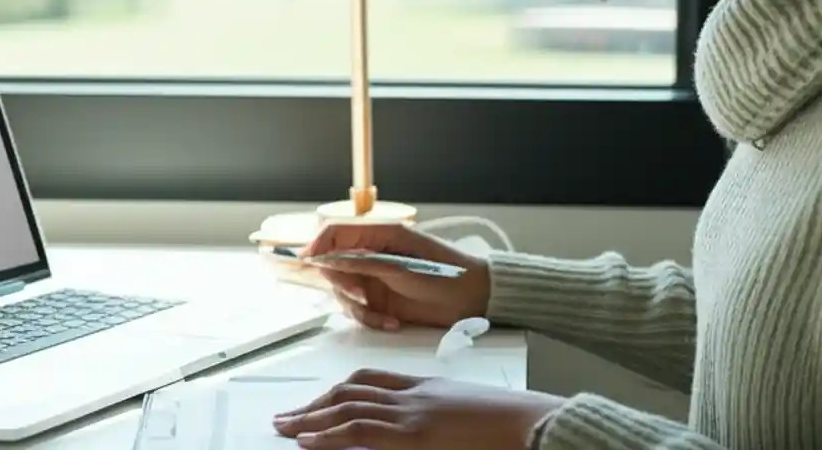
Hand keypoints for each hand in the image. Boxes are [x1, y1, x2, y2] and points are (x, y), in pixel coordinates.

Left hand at [273, 369, 563, 449]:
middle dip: (314, 404)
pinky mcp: (415, 436)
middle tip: (286, 417)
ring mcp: (413, 414)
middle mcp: (414, 396)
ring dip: (310, 419)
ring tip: (284, 428)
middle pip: (351, 392)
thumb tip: (418, 432)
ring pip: (347, 410)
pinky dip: (329, 434)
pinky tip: (308, 440)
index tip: (316, 401)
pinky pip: (360, 432)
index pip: (370, 381)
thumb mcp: (464, 415)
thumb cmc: (513, 424)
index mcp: (426, 388)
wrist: (536, 425)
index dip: (337, 390)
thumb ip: (435, 418)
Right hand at [302, 223, 489, 330]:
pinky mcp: (378, 300)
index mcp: (378, 234)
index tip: (309, 262)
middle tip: (359, 294)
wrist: (472, 298)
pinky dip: (370, 319)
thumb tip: (326, 258)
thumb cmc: (445, 272)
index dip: (318, 244)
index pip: (335, 231)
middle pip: (332, 265)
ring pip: (342, 292)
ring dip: (357, 308)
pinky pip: (358, 311)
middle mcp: (370, 254)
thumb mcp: (400, 266)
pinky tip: (391, 323)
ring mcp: (373, 278)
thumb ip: (361, 262)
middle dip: (341, 283)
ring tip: (381, 316)